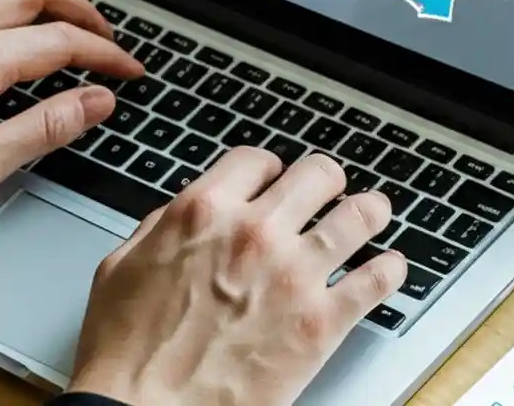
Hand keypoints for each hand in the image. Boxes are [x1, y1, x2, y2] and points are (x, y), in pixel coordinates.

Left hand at [0, 0, 143, 182]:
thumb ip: (40, 130)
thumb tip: (100, 101)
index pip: (59, 39)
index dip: (105, 54)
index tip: (131, 71)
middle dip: (79, 8)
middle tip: (106, 40)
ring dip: (45, 3)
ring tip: (70, 30)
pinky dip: (14, 15)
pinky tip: (21, 42)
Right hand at [68, 148, 407, 405]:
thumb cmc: (127, 353)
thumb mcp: (122, 267)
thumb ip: (164, 227)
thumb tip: (191, 212)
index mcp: (204, 213)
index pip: (258, 160)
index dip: (269, 169)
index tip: (275, 180)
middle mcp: (256, 233)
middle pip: (319, 174)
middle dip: (325, 182)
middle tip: (328, 193)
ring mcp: (296, 274)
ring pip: (361, 214)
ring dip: (369, 211)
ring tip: (371, 214)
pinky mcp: (323, 321)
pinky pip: (379, 279)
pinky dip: (390, 270)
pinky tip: (389, 267)